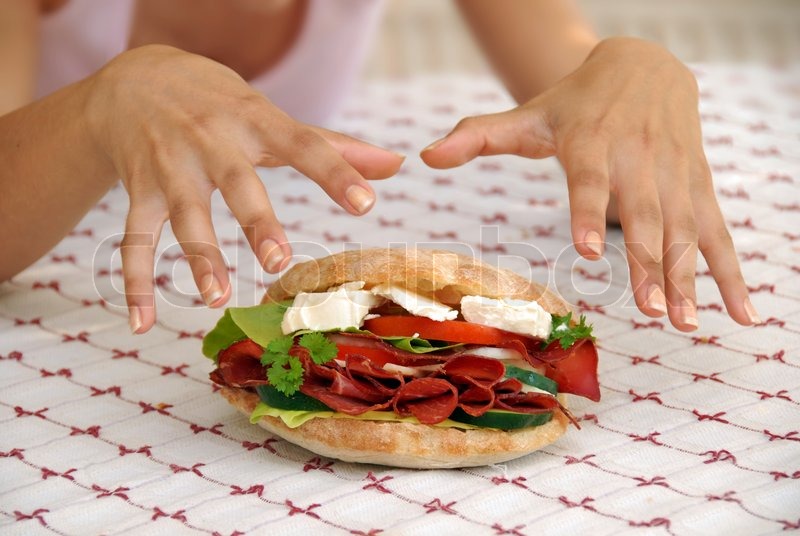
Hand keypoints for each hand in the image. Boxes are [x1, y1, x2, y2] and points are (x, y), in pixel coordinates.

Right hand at [87, 45, 403, 332]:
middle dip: (256, 220)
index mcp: (255, 120)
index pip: (302, 144)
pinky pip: (135, 237)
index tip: (366, 204)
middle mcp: (211, 140)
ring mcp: (171, 165)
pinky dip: (135, 281)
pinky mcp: (139, 189)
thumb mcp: (270, 114)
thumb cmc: (219, 102)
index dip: (334, 173)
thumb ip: (332, 145)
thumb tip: (396, 165)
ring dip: (199, 255)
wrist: (135, 78)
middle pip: (236, 182)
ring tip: (217, 298)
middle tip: (278, 261)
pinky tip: (142, 323)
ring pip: (185, 213)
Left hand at [421, 37, 758, 330]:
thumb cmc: (575, 103)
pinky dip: (731, 272)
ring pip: (684, 229)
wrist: (643, 64)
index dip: (589, 211)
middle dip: (649, 262)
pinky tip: (743, 311)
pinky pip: (718, 231)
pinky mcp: (698, 185)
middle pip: (645, 214)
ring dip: (688, 276)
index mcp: (593, 143)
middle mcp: (639, 159)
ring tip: (684, 321)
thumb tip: (425, 157)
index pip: (590, 180)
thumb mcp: (528, 115)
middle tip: (649, 309)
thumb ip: (478, 137)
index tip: (586, 248)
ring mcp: (674, 174)